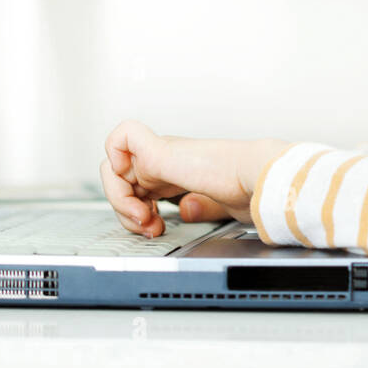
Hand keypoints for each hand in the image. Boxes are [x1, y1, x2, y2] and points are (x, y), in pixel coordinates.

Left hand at [99, 119, 289, 237]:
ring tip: (145, 218)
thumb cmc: (249, 189)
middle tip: (150, 228)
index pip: (137, 189)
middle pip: (119, 181)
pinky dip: (115, 159)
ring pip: (112, 167)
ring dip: (120, 200)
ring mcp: (160, 152)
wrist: (256, 179)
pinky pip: (120, 137)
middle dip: (126, 213)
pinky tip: (133, 186)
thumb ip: (198, 208)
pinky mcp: (158, 149)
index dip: (137, 214)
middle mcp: (165, 160)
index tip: (156, 230)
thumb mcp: (217, 208)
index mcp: (177, 171)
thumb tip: (184, 211)